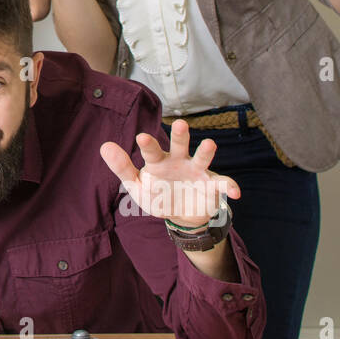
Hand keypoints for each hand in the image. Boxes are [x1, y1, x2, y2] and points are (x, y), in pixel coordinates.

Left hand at [99, 119, 240, 227]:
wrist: (181, 214)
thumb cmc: (157, 194)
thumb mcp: (137, 186)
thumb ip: (122, 167)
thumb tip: (104, 145)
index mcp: (158, 161)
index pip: (151, 151)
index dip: (147, 145)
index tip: (141, 137)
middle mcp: (179, 160)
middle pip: (179, 144)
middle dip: (180, 135)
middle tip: (179, 124)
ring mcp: (197, 171)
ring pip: (202, 158)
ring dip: (206, 151)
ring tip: (210, 144)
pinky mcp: (211, 185)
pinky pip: (222, 184)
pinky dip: (229, 186)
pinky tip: (235, 191)